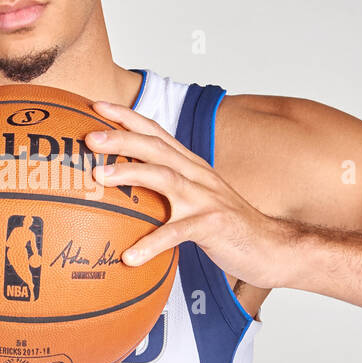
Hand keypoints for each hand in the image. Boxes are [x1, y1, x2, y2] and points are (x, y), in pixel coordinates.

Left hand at [84, 100, 297, 289]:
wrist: (272, 247)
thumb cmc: (228, 227)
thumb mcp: (197, 200)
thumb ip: (168, 191)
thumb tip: (128, 193)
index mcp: (191, 167)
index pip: (156, 132)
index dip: (128, 117)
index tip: (96, 105)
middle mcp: (198, 176)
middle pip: (156, 147)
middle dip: (121, 137)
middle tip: (89, 136)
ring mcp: (206, 199)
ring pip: (165, 178)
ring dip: (130, 173)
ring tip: (99, 177)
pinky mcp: (213, 226)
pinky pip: (177, 233)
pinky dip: (152, 244)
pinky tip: (130, 256)